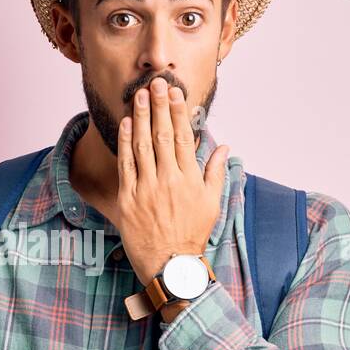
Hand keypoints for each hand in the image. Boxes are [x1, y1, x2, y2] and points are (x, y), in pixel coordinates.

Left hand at [116, 76, 230, 285]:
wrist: (171, 266)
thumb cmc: (192, 235)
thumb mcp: (212, 204)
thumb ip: (216, 173)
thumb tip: (224, 147)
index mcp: (190, 180)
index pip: (184, 138)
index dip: (179, 112)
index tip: (176, 93)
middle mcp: (169, 181)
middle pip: (163, 136)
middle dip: (160, 106)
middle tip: (156, 83)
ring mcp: (147, 189)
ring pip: (143, 146)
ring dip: (142, 118)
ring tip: (140, 96)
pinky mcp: (129, 200)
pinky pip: (126, 166)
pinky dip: (126, 143)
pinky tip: (127, 124)